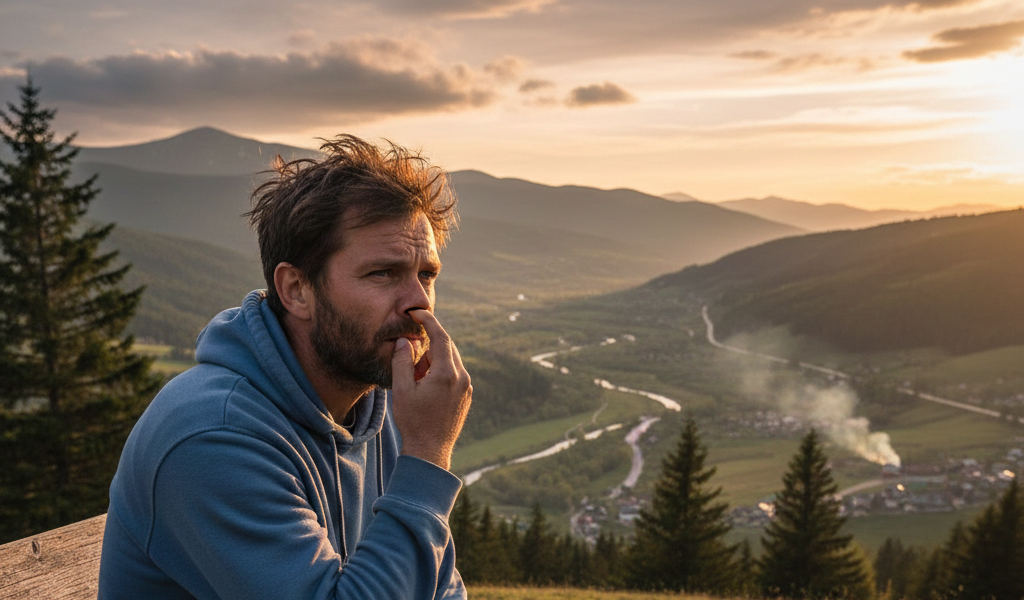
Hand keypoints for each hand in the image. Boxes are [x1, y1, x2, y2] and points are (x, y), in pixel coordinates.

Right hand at [391, 309, 471, 470]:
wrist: (430, 451)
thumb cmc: (413, 421)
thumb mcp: (401, 390)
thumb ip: (402, 361)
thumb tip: (404, 341)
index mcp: (446, 373)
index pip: (440, 336)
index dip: (429, 321)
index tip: (417, 312)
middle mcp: (462, 377)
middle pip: (447, 347)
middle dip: (429, 343)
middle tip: (410, 352)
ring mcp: (467, 387)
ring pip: (451, 360)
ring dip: (434, 359)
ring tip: (416, 376)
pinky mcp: (467, 395)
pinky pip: (455, 373)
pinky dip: (440, 370)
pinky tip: (426, 385)